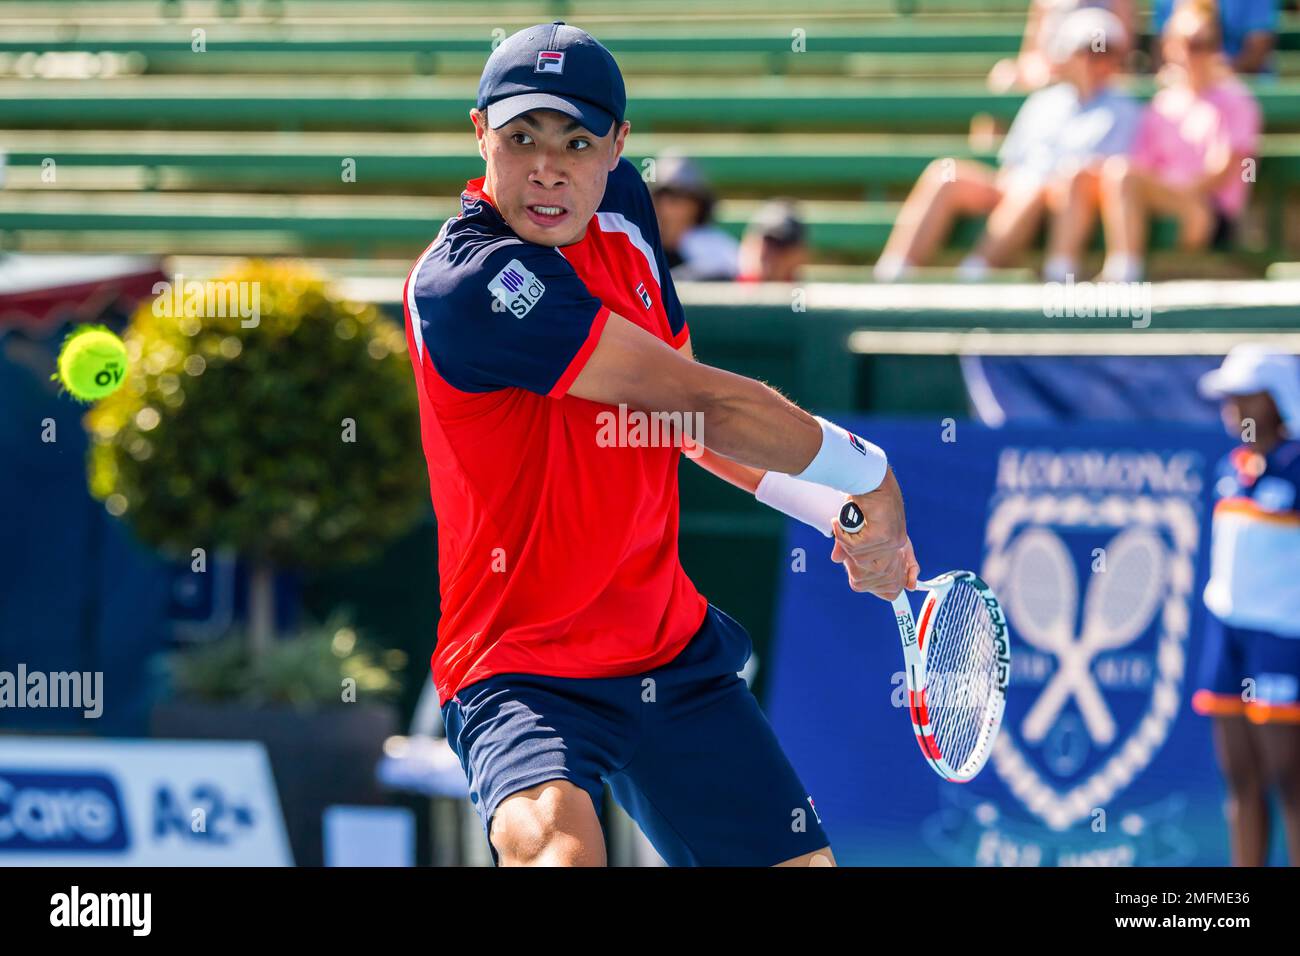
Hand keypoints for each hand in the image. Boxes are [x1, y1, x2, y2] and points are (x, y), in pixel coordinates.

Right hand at [829, 468, 919, 598]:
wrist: (867, 478)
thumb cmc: (863, 501)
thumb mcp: (856, 527)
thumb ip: (849, 548)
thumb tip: (837, 560)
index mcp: (897, 547)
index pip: (894, 586)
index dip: (882, 590)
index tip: (869, 584)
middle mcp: (897, 546)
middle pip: (873, 577)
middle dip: (854, 562)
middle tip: (845, 543)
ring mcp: (892, 541)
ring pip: (861, 561)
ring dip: (847, 543)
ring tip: (844, 526)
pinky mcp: (884, 535)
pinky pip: (858, 548)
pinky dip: (845, 536)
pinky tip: (842, 522)